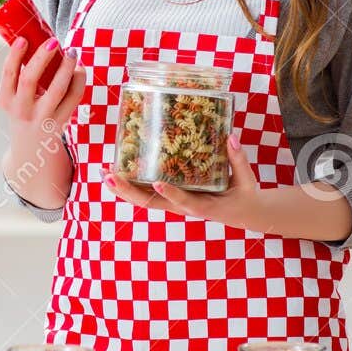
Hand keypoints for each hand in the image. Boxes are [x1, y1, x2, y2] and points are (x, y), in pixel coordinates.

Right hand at [0, 37, 85, 163]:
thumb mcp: (14, 97)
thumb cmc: (24, 111)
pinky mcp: (60, 122)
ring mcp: (41, 118)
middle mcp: (21, 110)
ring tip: (72, 53)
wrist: (31, 148)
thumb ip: (22, 74)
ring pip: (57, 90)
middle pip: (30, 80)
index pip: (8, 74)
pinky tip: (79, 68)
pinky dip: (79, 80)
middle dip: (41, 58)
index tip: (22, 39)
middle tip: (53, 42)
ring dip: (66, 68)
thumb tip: (37, 38)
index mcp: (6, 99)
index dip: (15, 56)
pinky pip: (73, 98)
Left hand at [104, 133, 263, 226]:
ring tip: (104, 174)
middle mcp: (184, 206)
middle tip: (111, 177)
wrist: (244, 213)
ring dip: (123, 189)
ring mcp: (175, 204)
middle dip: (129, 192)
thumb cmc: (245, 195)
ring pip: (145, 201)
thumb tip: (230, 136)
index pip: (186, 202)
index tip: (157, 183)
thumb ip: (238, 160)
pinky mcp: (171, 199)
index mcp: (205, 205)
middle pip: (153, 204)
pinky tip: (115, 174)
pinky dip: (130, 186)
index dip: (172, 194)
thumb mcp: (247, 180)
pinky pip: (147, 195)